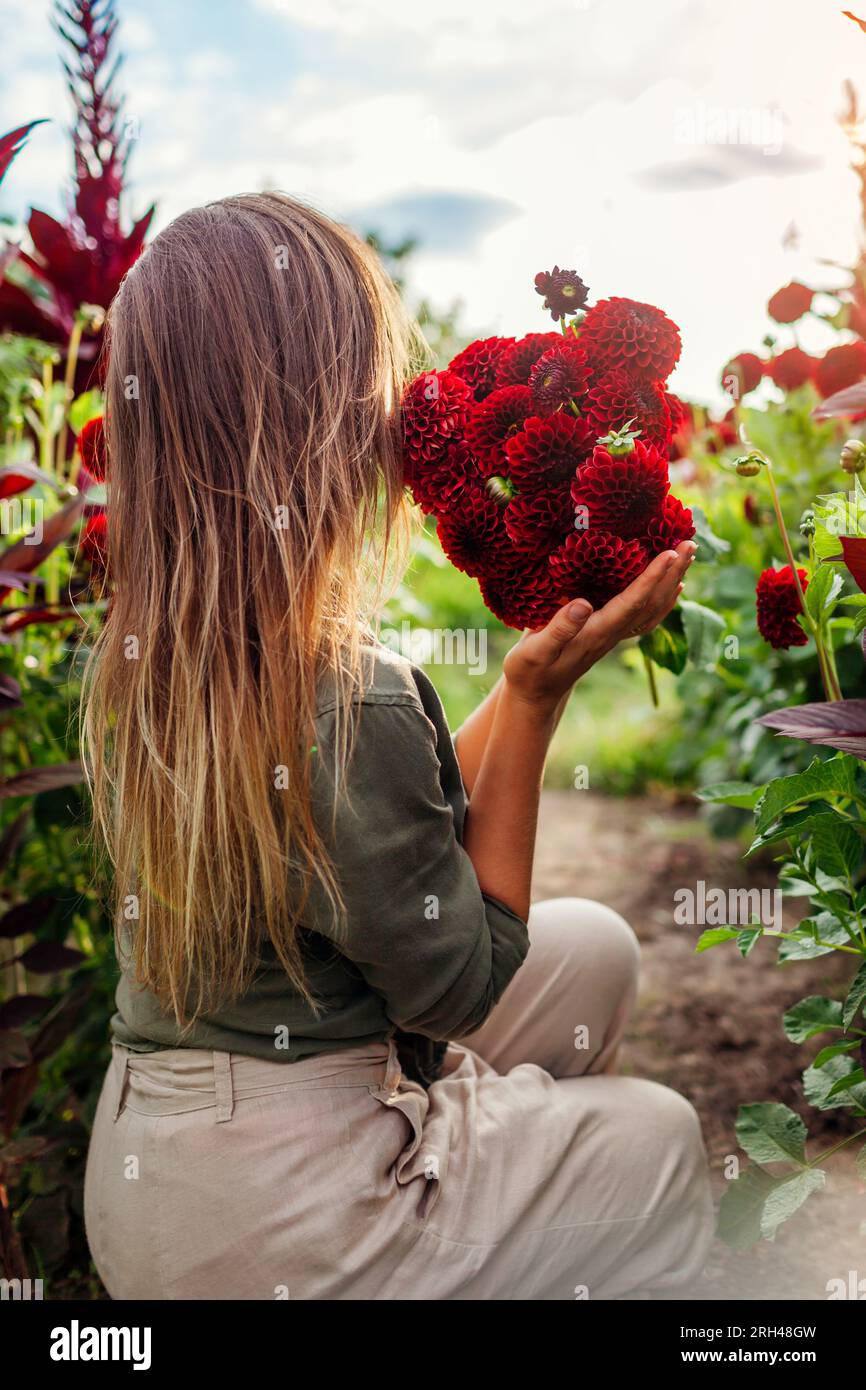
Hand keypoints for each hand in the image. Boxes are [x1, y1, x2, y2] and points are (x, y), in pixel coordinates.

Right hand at [502, 540, 695, 711]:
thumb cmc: (530, 671)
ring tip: (688, 554)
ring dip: (672, 580)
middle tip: (690, 544)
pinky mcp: (609, 631)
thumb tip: (583, 603)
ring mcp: (614, 633)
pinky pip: (645, 614)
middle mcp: (612, 633)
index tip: (669, 553)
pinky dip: (663, 597)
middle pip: (651, 602)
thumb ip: (559, 629)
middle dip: (672, 572)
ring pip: (652, 606)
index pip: (631, 603)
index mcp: (596, 633)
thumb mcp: (535, 651)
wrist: (536, 693)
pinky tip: (673, 585)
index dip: (651, 578)